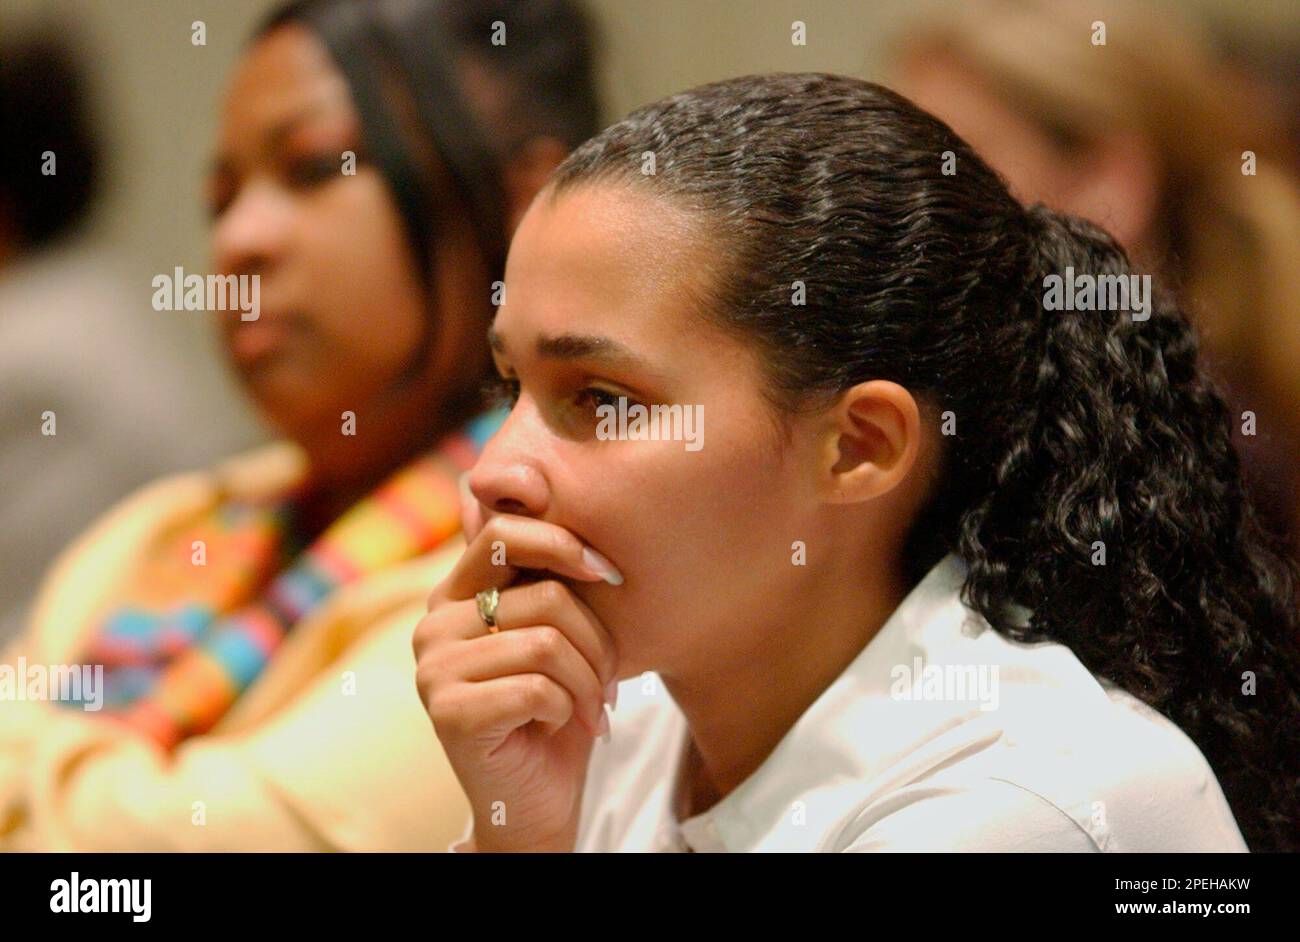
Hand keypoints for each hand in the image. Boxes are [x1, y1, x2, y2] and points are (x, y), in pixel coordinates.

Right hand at [414, 477, 622, 851]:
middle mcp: (434, 623)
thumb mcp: (554, 637)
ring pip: (546, 643)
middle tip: (609, 680)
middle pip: (544, 595)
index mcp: (456, 594)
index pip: (506, 531)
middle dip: (596, 641)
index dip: (564, 543)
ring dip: (588, 682)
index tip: (609, 573)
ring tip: (591, 708)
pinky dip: (567, 711)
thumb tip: (592, 536)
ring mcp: (433, 668)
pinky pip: (538, 688)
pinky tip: (556, 726)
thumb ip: (550, 586)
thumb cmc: (553, 713)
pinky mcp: (447, 711)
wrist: (535, 801)